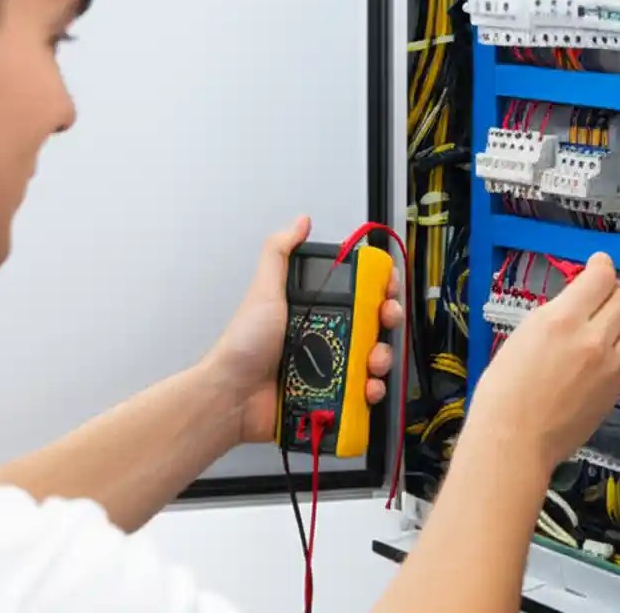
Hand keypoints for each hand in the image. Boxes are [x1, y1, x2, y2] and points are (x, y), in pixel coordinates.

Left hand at [209, 216, 403, 443]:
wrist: (233, 396)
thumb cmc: (244, 345)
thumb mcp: (264, 291)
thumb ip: (280, 253)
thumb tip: (299, 222)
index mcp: (313, 311)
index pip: (357, 295)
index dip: (378, 290)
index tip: (387, 289)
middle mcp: (323, 338)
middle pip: (371, 327)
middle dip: (386, 323)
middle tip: (385, 322)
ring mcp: (329, 370)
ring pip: (371, 360)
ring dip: (382, 359)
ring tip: (372, 363)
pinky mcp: (331, 398)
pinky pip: (361, 393)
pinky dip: (371, 391)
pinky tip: (368, 388)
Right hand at [464, 253, 619, 472]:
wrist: (514, 439)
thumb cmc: (503, 393)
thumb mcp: (522, 337)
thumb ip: (553, 318)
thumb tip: (571, 308)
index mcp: (561, 320)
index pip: (600, 278)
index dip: (602, 266)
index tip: (600, 264)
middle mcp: (592, 339)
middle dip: (615, 291)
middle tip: (605, 293)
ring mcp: (609, 366)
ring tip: (613, 323)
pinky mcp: (615, 390)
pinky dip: (618, 352)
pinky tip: (600, 359)